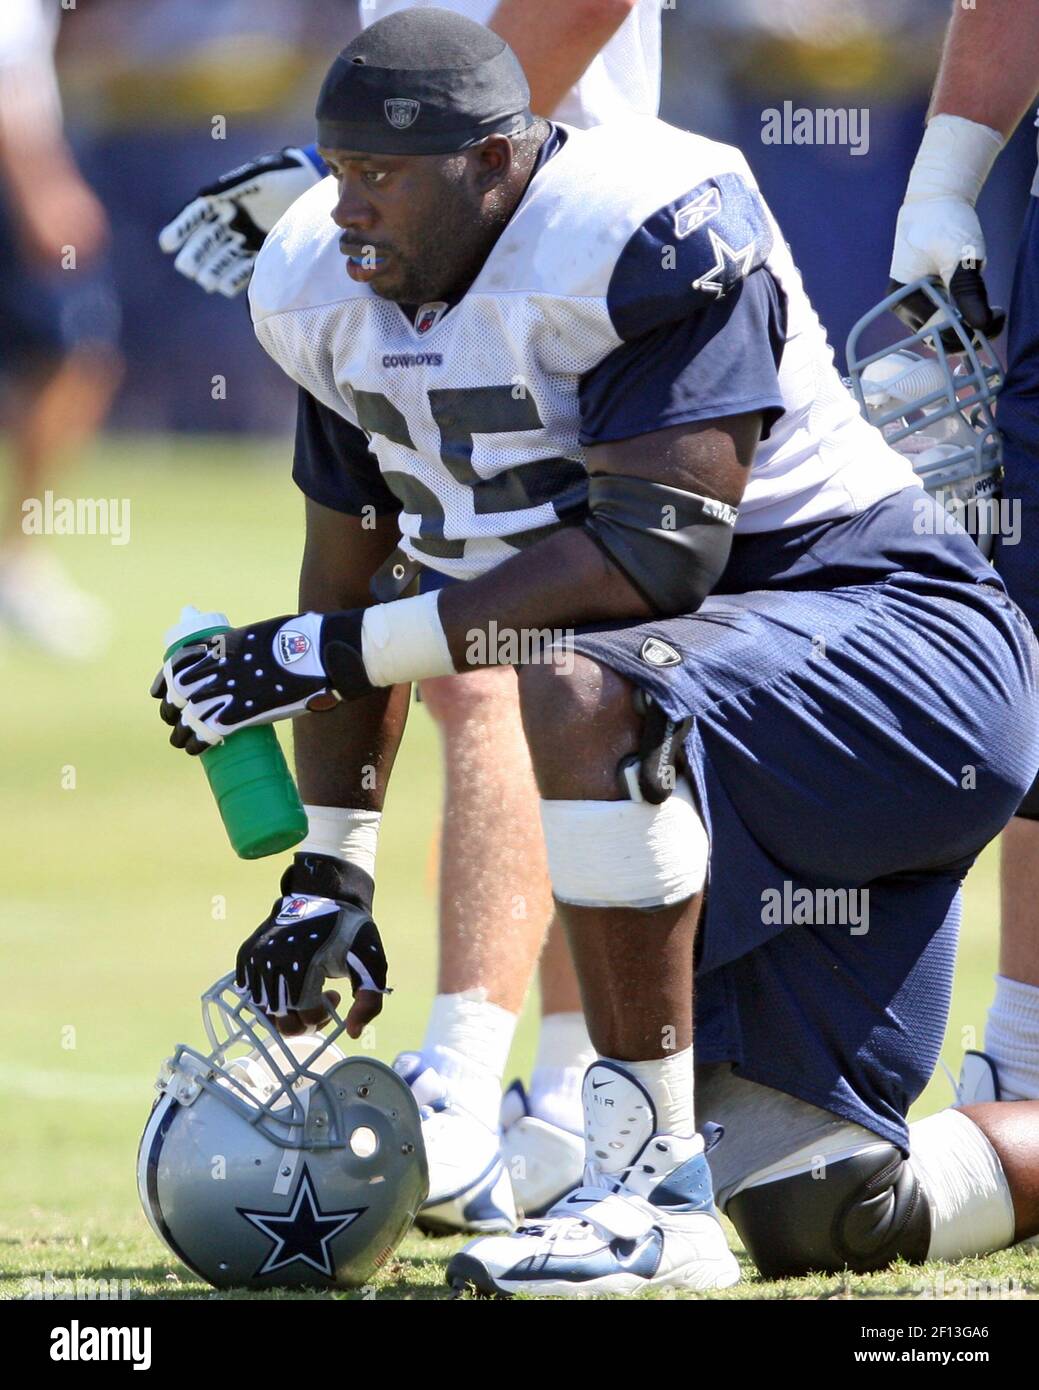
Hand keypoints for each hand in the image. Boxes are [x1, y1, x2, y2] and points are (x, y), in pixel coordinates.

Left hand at [150, 610, 369, 753]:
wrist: (319, 652)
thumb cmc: (301, 640)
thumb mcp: (264, 636)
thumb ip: (251, 649)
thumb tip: (252, 658)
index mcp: (221, 646)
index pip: (177, 665)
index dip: (164, 681)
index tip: (160, 693)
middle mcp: (218, 668)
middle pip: (178, 694)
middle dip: (170, 710)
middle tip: (172, 721)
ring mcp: (229, 691)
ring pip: (189, 716)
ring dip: (180, 733)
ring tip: (180, 742)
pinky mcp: (243, 712)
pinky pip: (209, 732)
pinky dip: (198, 743)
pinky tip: (194, 751)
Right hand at [158, 146, 324, 296]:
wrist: (309, 187)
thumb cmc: (282, 175)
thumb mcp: (258, 177)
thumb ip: (234, 186)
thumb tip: (205, 197)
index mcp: (222, 200)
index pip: (194, 217)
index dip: (179, 230)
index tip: (167, 244)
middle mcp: (229, 222)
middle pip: (204, 244)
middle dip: (195, 256)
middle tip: (188, 267)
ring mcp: (244, 240)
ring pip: (220, 261)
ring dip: (213, 271)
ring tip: (206, 280)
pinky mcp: (261, 254)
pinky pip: (242, 271)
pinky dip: (234, 278)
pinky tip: (226, 286)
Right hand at [235, 853, 389, 1037]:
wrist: (324, 894)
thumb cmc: (350, 931)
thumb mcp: (371, 962)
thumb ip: (369, 1001)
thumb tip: (353, 1033)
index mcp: (303, 965)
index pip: (305, 1016)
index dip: (323, 1015)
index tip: (334, 996)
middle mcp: (272, 963)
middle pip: (282, 1020)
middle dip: (305, 1019)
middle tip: (319, 1000)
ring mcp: (255, 959)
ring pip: (265, 1011)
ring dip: (287, 1010)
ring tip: (304, 990)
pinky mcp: (246, 955)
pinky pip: (251, 994)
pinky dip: (270, 997)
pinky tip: (288, 982)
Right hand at [889, 115, 1004, 340]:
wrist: (934, 200)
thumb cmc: (944, 222)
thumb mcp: (961, 258)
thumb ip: (970, 294)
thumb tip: (981, 326)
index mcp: (904, 299)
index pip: (937, 332)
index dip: (968, 333)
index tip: (996, 320)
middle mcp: (903, 307)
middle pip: (938, 336)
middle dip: (969, 331)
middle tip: (997, 316)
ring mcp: (911, 304)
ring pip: (942, 330)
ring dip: (968, 324)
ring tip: (991, 310)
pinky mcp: (923, 298)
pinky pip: (943, 318)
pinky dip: (962, 317)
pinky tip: (978, 306)